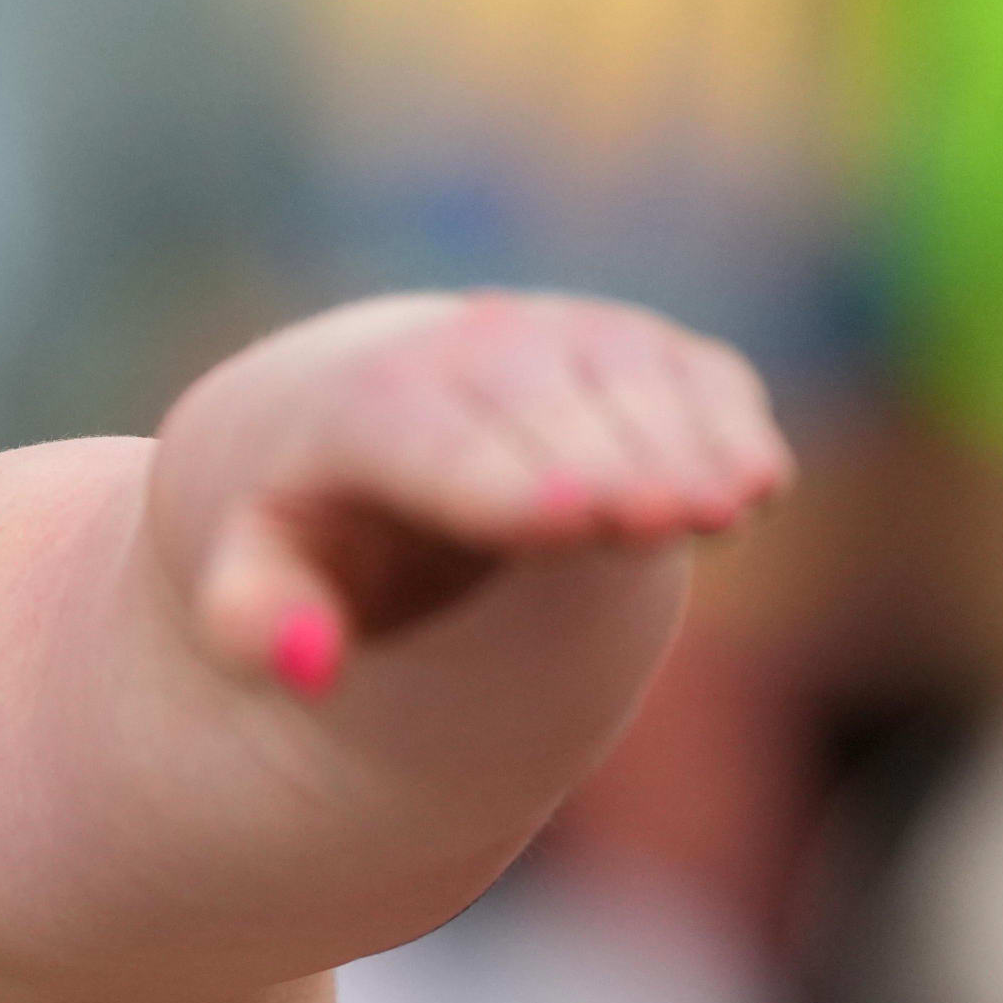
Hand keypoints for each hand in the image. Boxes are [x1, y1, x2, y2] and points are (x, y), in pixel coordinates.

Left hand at [155, 291, 791, 695]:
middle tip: (670, 520)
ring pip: (636, 391)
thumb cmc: (302, 526)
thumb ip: (256, 620)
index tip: (575, 514)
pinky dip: (727, 426)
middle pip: (555, 416)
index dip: (505, 479)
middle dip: (612, 465)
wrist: (343, 425)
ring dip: (683, 450)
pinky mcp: (639, 351)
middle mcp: (470, 347)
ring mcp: (563, 337)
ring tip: (721, 512)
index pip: (441, 443)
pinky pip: (698, 381)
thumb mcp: (251, 577)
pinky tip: (751, 485)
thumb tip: (304, 666)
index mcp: (363, 409)